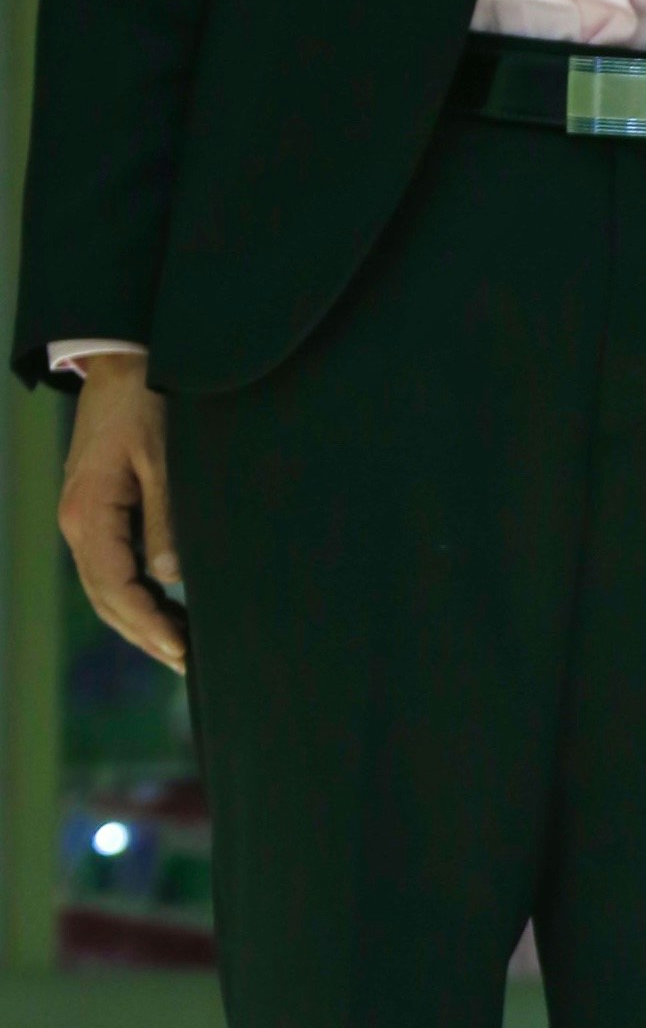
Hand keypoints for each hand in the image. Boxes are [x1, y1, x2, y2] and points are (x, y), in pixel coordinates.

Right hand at [57, 355, 185, 670]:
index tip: (182, 650)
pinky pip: (110, 568)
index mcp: (88, 513)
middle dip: (144, 635)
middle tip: (187, 664)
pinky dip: (135, 596)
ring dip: (139, 622)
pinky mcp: (97, 513)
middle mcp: (77, 522)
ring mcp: (83, 519)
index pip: (115, 588)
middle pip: (106, 599)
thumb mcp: (164, 461)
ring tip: (179, 649)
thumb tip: (169, 576)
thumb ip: (166, 520)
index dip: (149, 624)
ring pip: (105, 588)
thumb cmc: (145, 404)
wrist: (122, 363)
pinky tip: (165, 611)